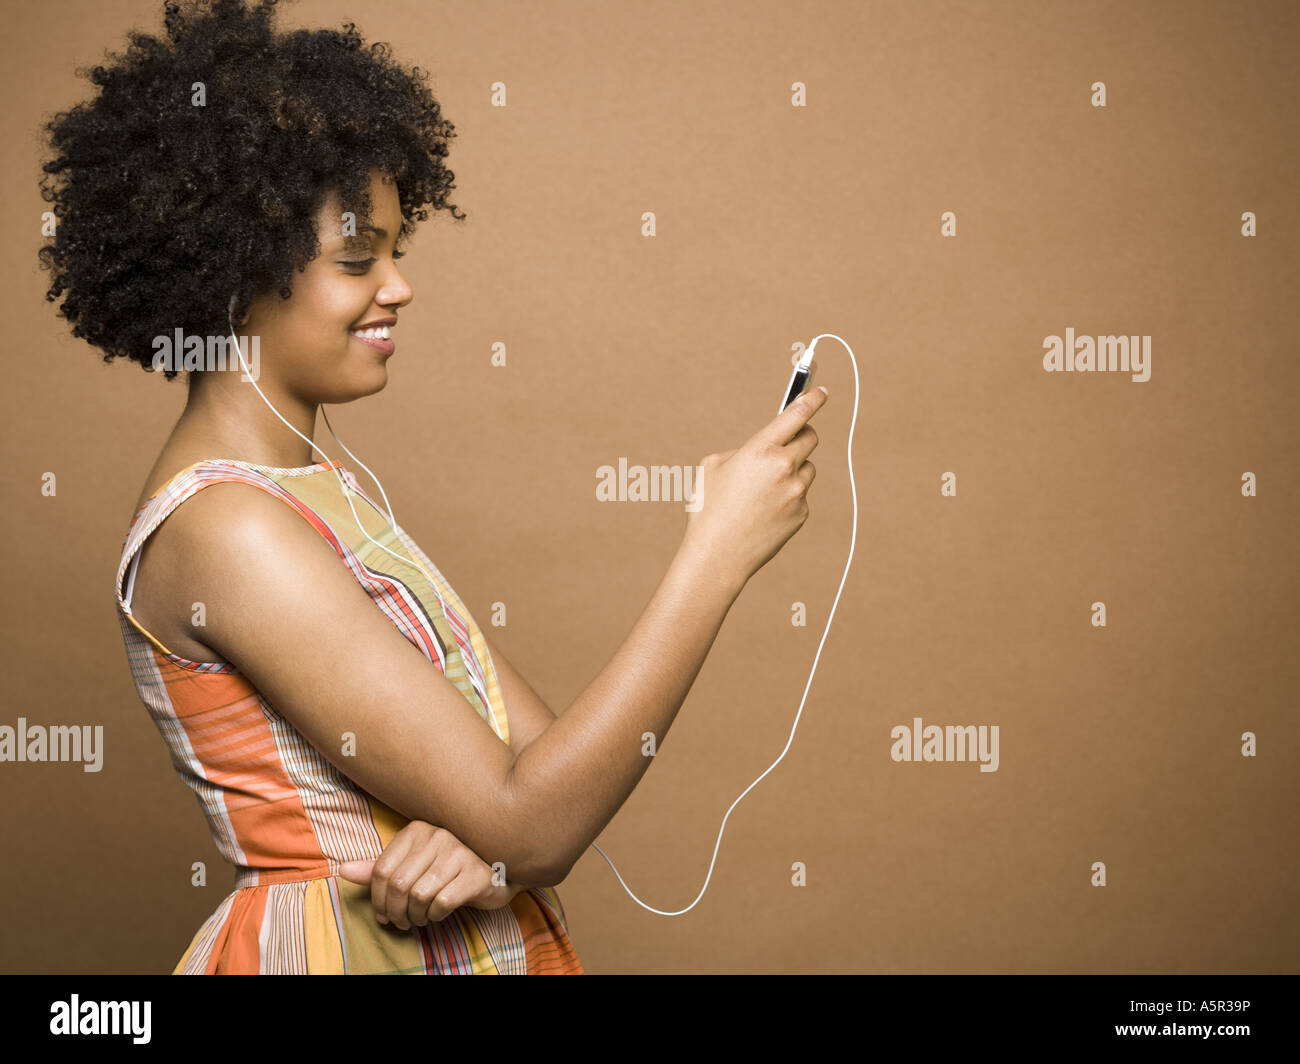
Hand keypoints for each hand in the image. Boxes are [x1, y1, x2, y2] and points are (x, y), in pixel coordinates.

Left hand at [338, 821, 524, 929]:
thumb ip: (379, 869)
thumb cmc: (448, 869)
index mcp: (418, 830)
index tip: (384, 914)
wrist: (497, 871)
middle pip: (398, 885)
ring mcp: (460, 852)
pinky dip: (436, 915)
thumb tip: (343, 870)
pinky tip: (439, 912)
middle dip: (395, 912)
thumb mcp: (412, 866)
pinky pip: (442, 902)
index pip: (381, 870)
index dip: (377, 900)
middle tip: (402, 922)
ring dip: (416, 916)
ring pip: (419, 895)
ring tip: (420, 918)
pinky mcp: (476, 873)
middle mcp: (438, 835)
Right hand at [682, 385, 826, 584]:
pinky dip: (788, 496)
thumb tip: (762, 451)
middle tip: (788, 441)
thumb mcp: (712, 467)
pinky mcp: (802, 513)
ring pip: (807, 468)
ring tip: (763, 490)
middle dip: (801, 435)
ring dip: (793, 470)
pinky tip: (765, 511)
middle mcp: (784, 467)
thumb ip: (742, 450)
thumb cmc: (708, 509)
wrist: (717, 555)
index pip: (797, 414)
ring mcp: (796, 492)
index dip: (812, 399)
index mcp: (760, 449)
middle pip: (810, 438)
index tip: (821, 392)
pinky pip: (801, 494)